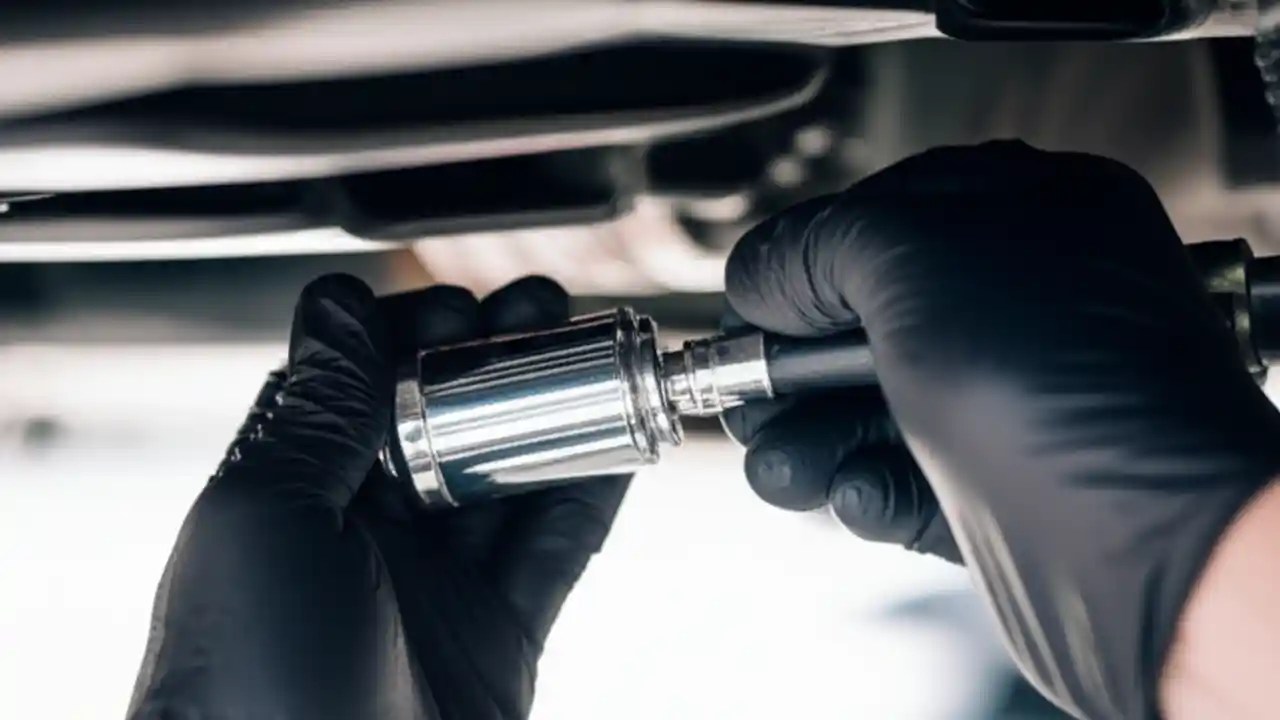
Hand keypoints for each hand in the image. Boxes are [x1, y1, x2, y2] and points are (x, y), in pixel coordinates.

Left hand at [128, 275, 628, 719]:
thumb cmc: (249, 687)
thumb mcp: (266, 524)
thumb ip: (316, 414)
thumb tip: (336, 307)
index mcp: (291, 501)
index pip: (352, 387)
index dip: (404, 334)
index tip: (454, 304)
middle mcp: (362, 538)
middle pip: (440, 421)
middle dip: (494, 357)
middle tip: (543, 309)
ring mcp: (434, 589)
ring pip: (506, 476)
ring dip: (555, 408)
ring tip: (597, 350)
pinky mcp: (498, 641)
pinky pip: (554, 548)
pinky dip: (593, 490)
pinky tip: (622, 439)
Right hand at [722, 141, 1279, 718]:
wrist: (1149, 552)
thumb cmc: (1065, 387)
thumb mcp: (918, 263)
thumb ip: (819, 246)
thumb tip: (760, 270)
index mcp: (1029, 218)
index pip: (885, 217)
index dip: (808, 260)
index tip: (754, 304)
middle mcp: (1021, 309)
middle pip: (862, 323)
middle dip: (791, 368)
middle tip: (749, 398)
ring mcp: (1009, 403)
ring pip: (869, 410)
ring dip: (807, 440)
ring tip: (783, 466)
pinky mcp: (993, 490)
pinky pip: (900, 481)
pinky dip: (865, 491)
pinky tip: (861, 495)